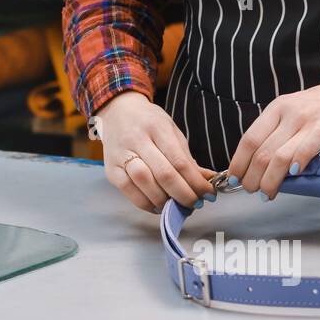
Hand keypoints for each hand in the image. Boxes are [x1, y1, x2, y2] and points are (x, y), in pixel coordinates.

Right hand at [96, 91, 215, 212]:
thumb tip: (208, 180)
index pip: (180, 161)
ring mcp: (121, 154)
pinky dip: (145, 203)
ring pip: (144, 182)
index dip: (196, 182)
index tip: (208, 194)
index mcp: (158, 127)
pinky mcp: (111, 169)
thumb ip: (187, 158)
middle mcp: (137, 139)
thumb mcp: (172, 132)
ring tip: (177, 207)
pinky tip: (158, 206)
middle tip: (195, 204)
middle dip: (184, 194)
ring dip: (165, 201)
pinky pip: (128, 190)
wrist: (117, 111)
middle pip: (164, 174)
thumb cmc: (149, 123)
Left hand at [228, 75, 319, 198]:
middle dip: (252, 178)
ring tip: (267, 192)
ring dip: (269, 181)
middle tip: (252, 191)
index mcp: (277, 108)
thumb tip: (253, 166)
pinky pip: (303, 152)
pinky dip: (294, 168)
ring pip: (278, 157)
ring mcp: (308, 121)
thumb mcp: (292, 111)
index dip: (238, 163)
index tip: (234, 179)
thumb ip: (275, 133)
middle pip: (261, 153)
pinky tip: (291, 178)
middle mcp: (289, 113)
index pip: (249, 140)